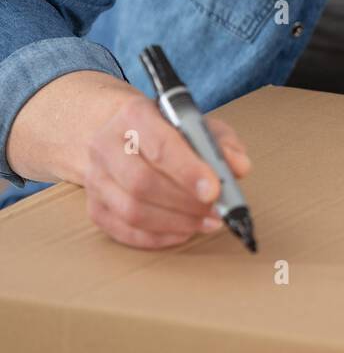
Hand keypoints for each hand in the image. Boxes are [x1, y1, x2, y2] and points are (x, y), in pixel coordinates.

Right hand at [83, 94, 251, 248]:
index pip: (160, 146)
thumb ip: (220, 142)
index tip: (214, 190)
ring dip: (175, 222)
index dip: (188, 171)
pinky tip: (183, 231)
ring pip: (132, 210)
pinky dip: (158, 237)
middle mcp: (106, 144)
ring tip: (206, 222)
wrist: (118, 133)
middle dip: (184, 202)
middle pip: (142, 182)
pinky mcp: (95, 207)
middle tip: (215, 210)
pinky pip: (125, 231)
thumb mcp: (196, 123)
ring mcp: (95, 178)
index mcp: (133, 114)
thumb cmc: (163, 129)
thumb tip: (239, 167)